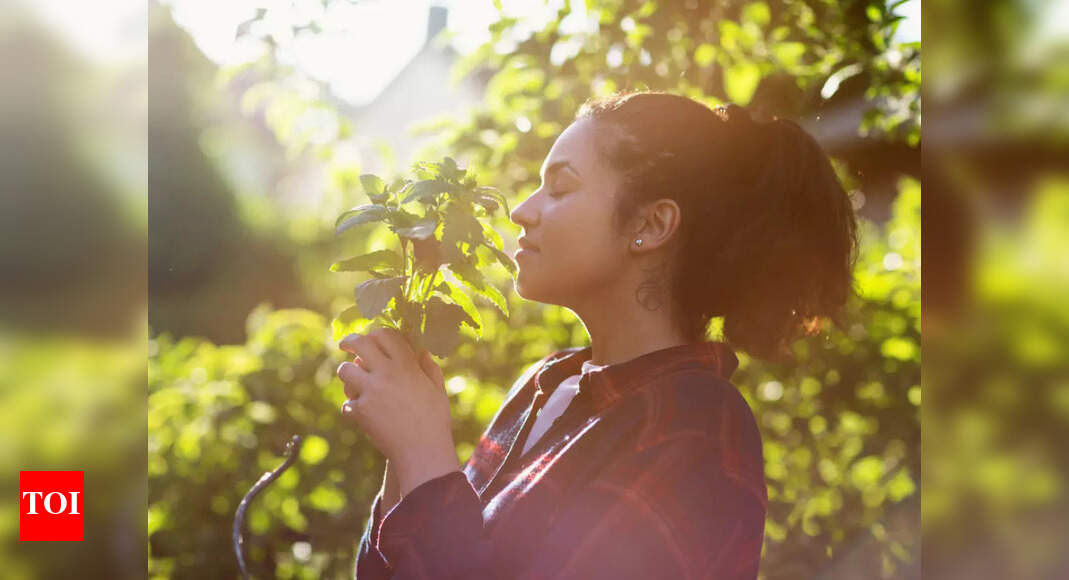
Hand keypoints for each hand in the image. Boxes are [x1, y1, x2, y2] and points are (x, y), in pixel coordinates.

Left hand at [336, 328, 458, 492]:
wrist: (422, 451)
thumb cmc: (434, 421)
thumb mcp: (437, 390)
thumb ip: (429, 368)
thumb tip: (421, 352)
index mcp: (407, 365)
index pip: (385, 334)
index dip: (376, 334)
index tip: (370, 338)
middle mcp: (387, 373)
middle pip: (360, 344)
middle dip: (349, 341)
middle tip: (344, 345)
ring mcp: (371, 392)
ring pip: (345, 371)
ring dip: (347, 376)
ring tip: (354, 385)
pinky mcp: (361, 411)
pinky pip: (347, 403)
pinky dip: (353, 409)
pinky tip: (362, 415)